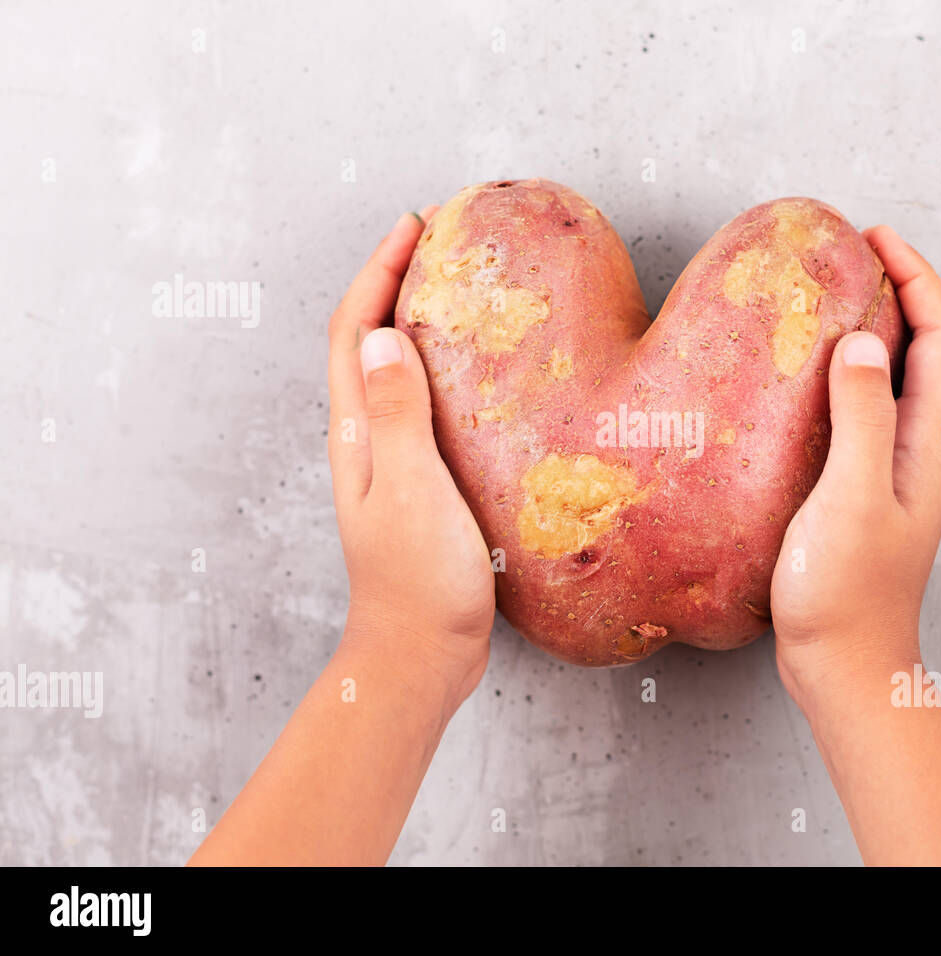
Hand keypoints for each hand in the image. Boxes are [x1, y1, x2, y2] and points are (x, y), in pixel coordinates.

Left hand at [327, 209, 495, 704]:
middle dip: (396, 282)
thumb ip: (399, 414)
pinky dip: (448, 373)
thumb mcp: (410, 489)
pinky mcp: (422, 485)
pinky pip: (429, 407)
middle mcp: (366, 440)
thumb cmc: (416, 580)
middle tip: (444, 244)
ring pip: (399, 372)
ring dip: (420, 322)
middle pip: (371, 341)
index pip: (356, 331)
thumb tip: (390, 333)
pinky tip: (488, 378)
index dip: (378, 271)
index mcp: (357, 433)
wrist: (421, 654)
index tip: (415, 225)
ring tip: (465, 293)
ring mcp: (392, 463)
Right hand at [771, 225, 940, 701]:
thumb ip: (860, 419)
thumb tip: (862, 340)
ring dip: (873, 326)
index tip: (875, 236)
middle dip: (899, 288)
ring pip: (895, 376)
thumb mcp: (852, 499)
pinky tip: (801, 378)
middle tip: (848, 254)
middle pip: (927, 346)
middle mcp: (920, 448)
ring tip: (824, 297)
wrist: (848, 668)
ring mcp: (894, 469)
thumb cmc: (847, 595)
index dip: (918, 276)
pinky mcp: (862, 487)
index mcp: (928, 442)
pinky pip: (863, 409)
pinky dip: (844, 373)